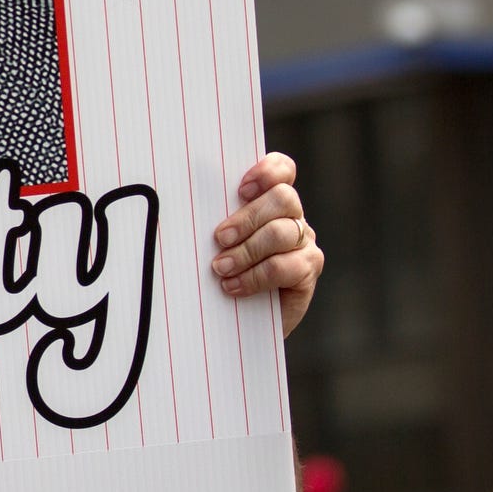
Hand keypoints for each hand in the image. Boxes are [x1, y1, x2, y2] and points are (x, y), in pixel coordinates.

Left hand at [211, 153, 322, 336]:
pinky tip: (233, 287)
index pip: (283, 170)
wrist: (236, 321)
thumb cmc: (220, 273)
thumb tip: (184, 208)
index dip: (268, 171)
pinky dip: (256, 276)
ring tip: (220, 268)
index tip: (241, 188)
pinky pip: (286, 266)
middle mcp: (292, 216)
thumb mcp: (214, 243)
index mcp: (270, 200)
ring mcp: (303, 242)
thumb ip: (213, 221)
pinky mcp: (308, 270)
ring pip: (282, 232)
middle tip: (219, 238)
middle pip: (282, 198)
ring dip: (247, 250)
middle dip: (247, 218)